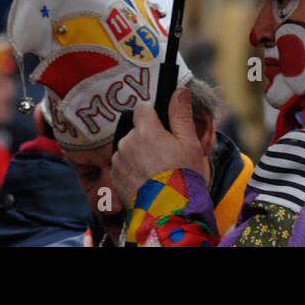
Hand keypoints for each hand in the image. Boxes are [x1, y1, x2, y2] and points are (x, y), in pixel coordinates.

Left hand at [110, 88, 205, 210]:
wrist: (168, 214)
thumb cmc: (183, 177)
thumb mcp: (189, 143)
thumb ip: (181, 114)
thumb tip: (178, 90)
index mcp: (146, 130)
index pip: (142, 107)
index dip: (153, 114)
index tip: (163, 126)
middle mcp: (127, 143)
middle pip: (136, 130)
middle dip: (147, 138)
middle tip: (165, 155)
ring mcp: (118, 162)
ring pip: (128, 149)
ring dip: (138, 155)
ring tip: (156, 173)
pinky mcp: (114, 179)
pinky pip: (122, 167)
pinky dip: (132, 171)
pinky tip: (147, 183)